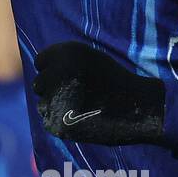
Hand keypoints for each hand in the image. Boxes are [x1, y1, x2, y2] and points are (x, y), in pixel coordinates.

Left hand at [31, 41, 165, 145]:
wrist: (138, 107)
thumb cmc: (114, 81)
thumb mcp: (90, 58)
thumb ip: (63, 61)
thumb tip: (39, 69)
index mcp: (65, 54)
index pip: (41, 62)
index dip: (54, 71)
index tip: (70, 79)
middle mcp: (57, 73)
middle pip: (40, 84)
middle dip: (53, 89)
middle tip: (77, 96)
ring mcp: (57, 98)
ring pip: (43, 104)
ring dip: (56, 107)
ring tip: (81, 108)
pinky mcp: (59, 122)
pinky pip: (48, 121)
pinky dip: (61, 122)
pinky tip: (80, 120)